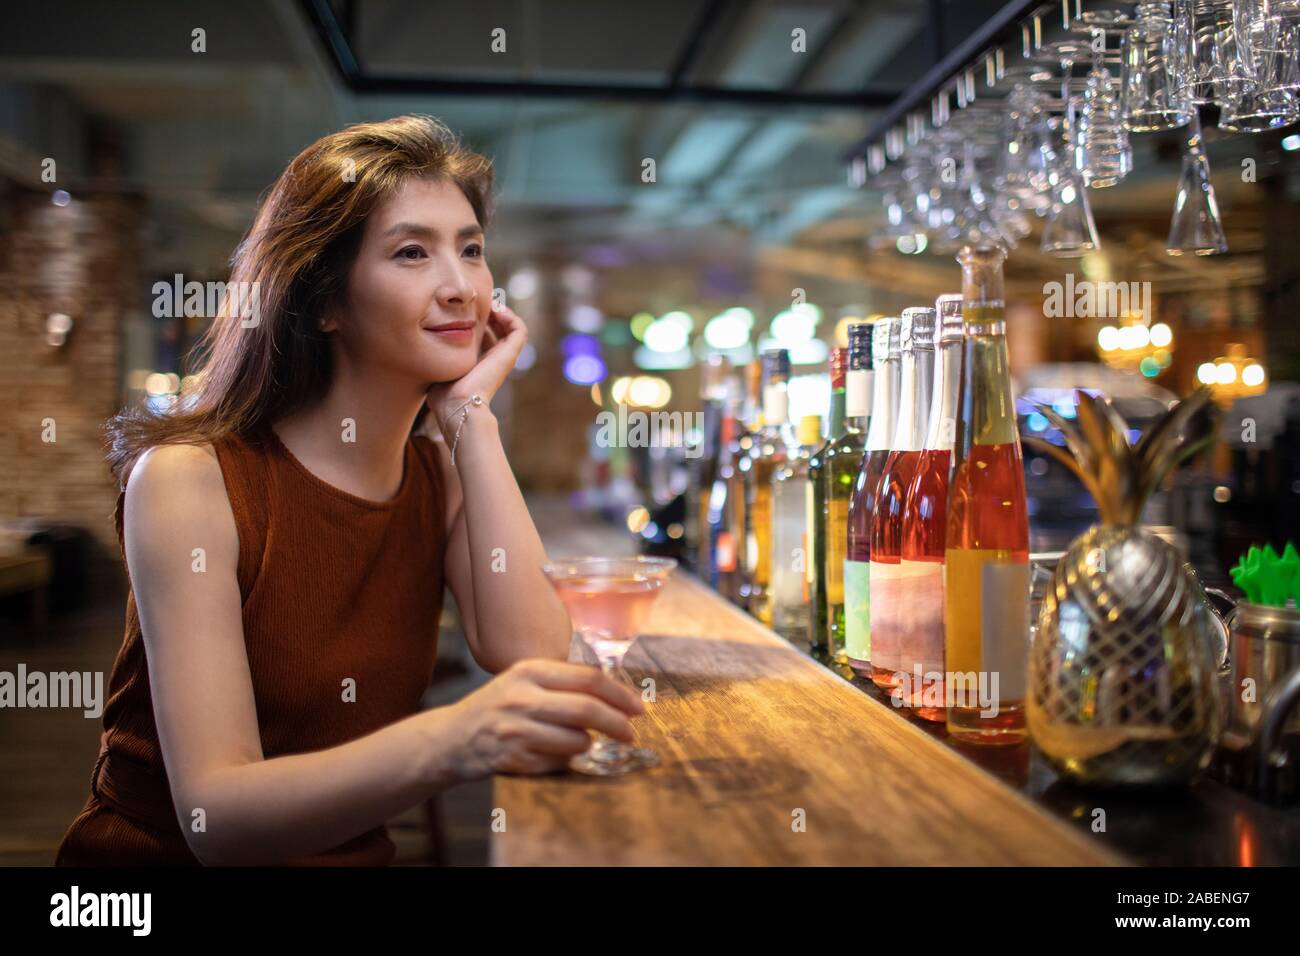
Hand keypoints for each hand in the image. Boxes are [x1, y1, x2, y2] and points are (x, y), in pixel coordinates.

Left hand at [425, 304, 526, 438]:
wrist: (456, 405)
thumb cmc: (442, 394)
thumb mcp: (438, 367)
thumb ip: (435, 355)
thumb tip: (420, 344)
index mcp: (479, 364)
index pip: (483, 337)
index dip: (476, 320)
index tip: (463, 309)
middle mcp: (494, 360)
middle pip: (498, 330)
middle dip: (488, 312)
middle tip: (476, 301)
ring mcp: (504, 358)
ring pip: (512, 328)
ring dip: (502, 312)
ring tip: (488, 303)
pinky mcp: (509, 355)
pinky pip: (519, 330)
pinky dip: (510, 317)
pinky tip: (494, 310)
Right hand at [442, 659, 645, 778]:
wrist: (452, 738)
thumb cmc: (498, 705)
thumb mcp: (524, 680)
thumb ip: (563, 680)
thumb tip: (618, 693)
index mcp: (529, 671)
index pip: (588, 679)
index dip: (620, 694)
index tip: (638, 707)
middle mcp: (522, 698)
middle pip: (587, 709)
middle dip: (618, 723)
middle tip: (631, 733)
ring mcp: (516, 731)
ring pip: (577, 740)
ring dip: (589, 743)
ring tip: (581, 740)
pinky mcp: (514, 760)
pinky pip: (560, 762)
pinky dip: (567, 759)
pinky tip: (556, 753)